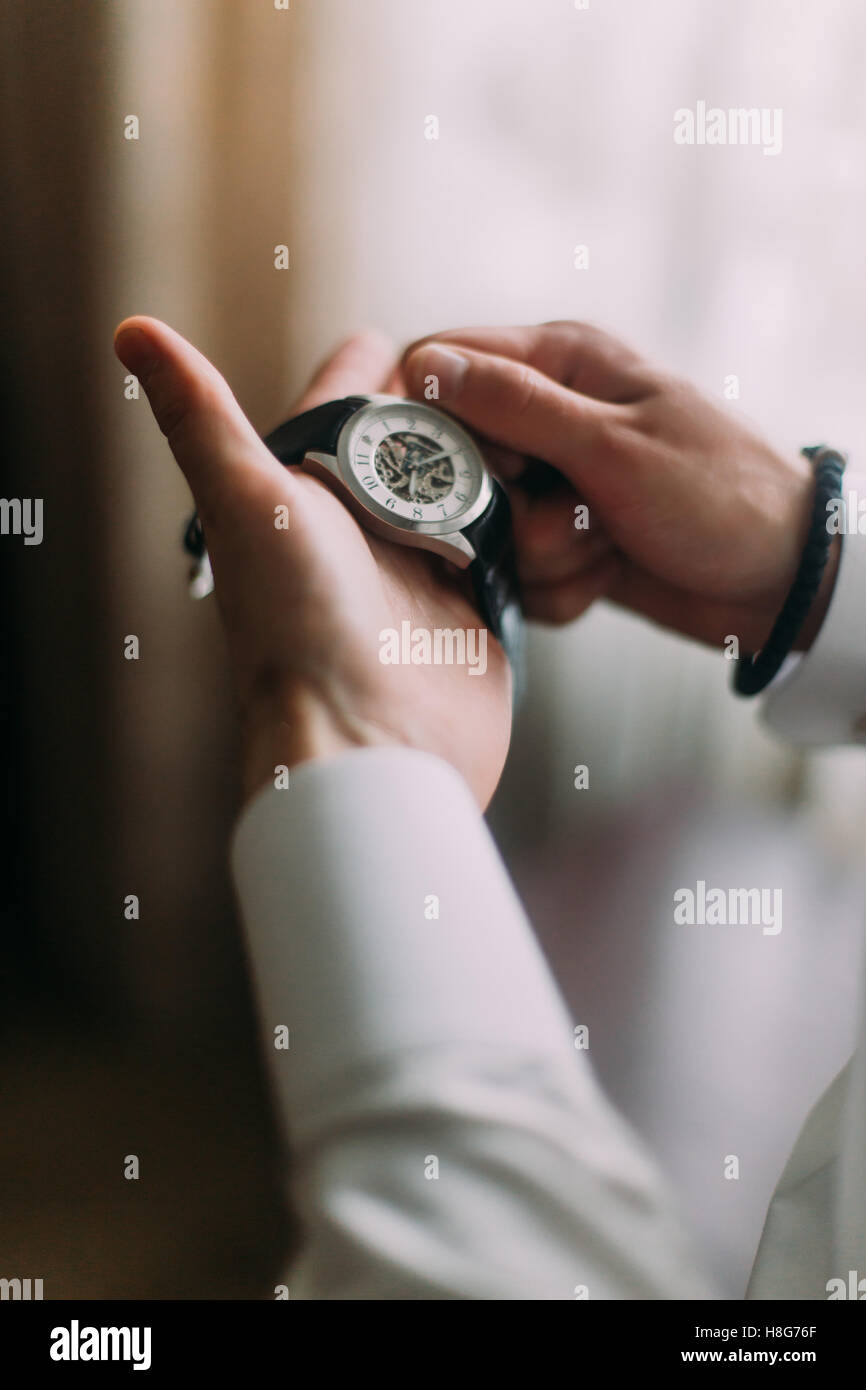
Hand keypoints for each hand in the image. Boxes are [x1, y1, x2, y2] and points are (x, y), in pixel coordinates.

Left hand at [113, 317, 511, 808]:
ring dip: (497, 458)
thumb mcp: (249, 503)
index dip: (361, 373)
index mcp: (307, 501)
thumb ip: (202, 415)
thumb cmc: (296, 629)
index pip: (339, 413)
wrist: (367, 745)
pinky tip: (553, 493)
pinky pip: (510, 549)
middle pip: (414, 449)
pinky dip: (530, 520)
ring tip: (533, 421)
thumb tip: (131, 331)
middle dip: (449, 407)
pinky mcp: (477, 609)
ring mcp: (423, 572)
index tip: (387, 340)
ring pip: (467, 493)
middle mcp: (364, 534)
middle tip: (494, 372)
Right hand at [402, 322, 839, 653]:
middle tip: (569, 512)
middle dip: (503, 508)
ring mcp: (552, 483)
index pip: (437, 363)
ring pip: (485, 529)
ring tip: (608, 542)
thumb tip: (425, 365)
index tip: (464, 469)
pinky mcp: (559, 541)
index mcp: (560, 361)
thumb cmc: (718, 496)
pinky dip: (562, 586)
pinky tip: (611, 572)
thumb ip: (517, 406)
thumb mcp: (614, 446)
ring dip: (546, 554)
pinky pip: (519, 573)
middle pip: (454, 462)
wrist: (780, 581)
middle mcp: (547, 416)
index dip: (429, 421)